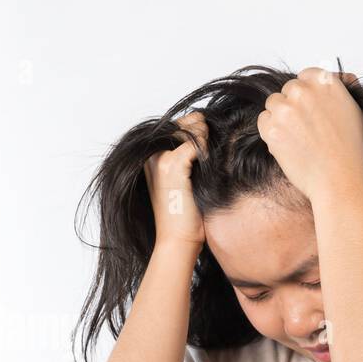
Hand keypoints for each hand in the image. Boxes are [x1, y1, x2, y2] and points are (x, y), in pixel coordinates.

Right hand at [143, 111, 207, 247]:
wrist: (177, 240)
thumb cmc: (183, 216)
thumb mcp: (184, 181)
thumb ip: (189, 157)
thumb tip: (207, 131)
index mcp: (150, 157)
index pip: (179, 125)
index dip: (199, 130)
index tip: (209, 147)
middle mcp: (151, 155)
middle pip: (186, 122)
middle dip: (204, 131)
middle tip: (212, 153)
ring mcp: (159, 159)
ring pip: (192, 128)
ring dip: (207, 139)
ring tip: (210, 160)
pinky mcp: (171, 165)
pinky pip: (197, 142)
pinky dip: (207, 150)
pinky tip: (209, 165)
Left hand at [256, 68, 362, 203]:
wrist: (339, 178)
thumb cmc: (351, 150)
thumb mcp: (356, 111)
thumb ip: (342, 91)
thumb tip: (343, 77)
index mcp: (325, 81)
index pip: (305, 76)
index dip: (307, 93)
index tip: (311, 107)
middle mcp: (303, 91)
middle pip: (287, 90)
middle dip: (293, 105)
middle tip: (305, 126)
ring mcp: (285, 109)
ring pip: (273, 104)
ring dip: (280, 117)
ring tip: (297, 136)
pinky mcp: (271, 128)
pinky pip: (263, 121)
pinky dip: (271, 131)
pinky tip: (288, 144)